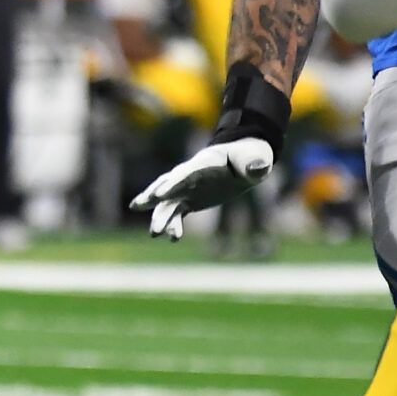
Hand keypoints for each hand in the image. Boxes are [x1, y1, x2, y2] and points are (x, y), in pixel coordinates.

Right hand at [130, 137, 274, 238]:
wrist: (241, 161)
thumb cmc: (248, 157)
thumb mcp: (254, 159)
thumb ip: (253, 164)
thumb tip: (258, 168)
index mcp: (203, 163)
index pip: (184, 173)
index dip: (172, 184)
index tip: (158, 195)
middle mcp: (189, 175)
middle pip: (166, 185)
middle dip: (153, 196)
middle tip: (138, 206)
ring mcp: (187, 188)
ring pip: (167, 203)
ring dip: (159, 216)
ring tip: (154, 233)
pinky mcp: (189, 200)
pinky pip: (176, 212)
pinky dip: (171, 223)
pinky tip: (169, 238)